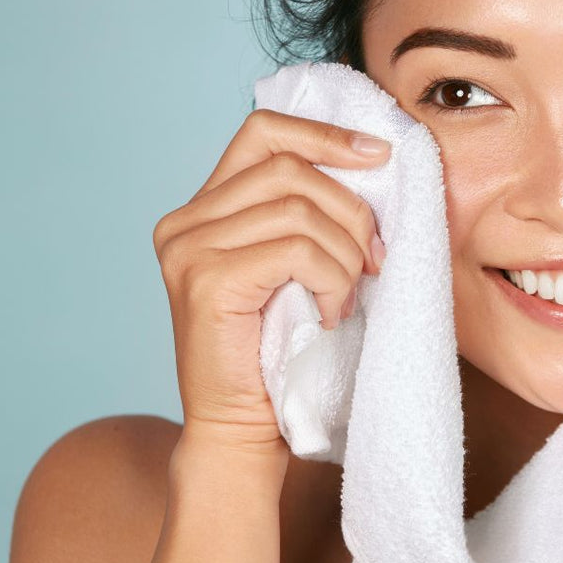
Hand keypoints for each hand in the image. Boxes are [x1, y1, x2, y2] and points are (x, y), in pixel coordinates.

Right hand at [152, 107, 389, 451]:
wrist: (241, 431)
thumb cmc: (277, 351)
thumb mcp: (290, 267)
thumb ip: (303, 214)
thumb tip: (371, 161)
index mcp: (202, 209)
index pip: (262, 131)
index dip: (323, 134)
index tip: (378, 154)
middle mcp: (184, 221)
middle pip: (290, 168)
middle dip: (351, 209)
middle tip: (377, 258)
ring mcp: (189, 249)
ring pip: (299, 209)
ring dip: (346, 253)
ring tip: (348, 295)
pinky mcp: (207, 280)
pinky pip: (298, 250)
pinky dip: (333, 279)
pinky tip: (330, 314)